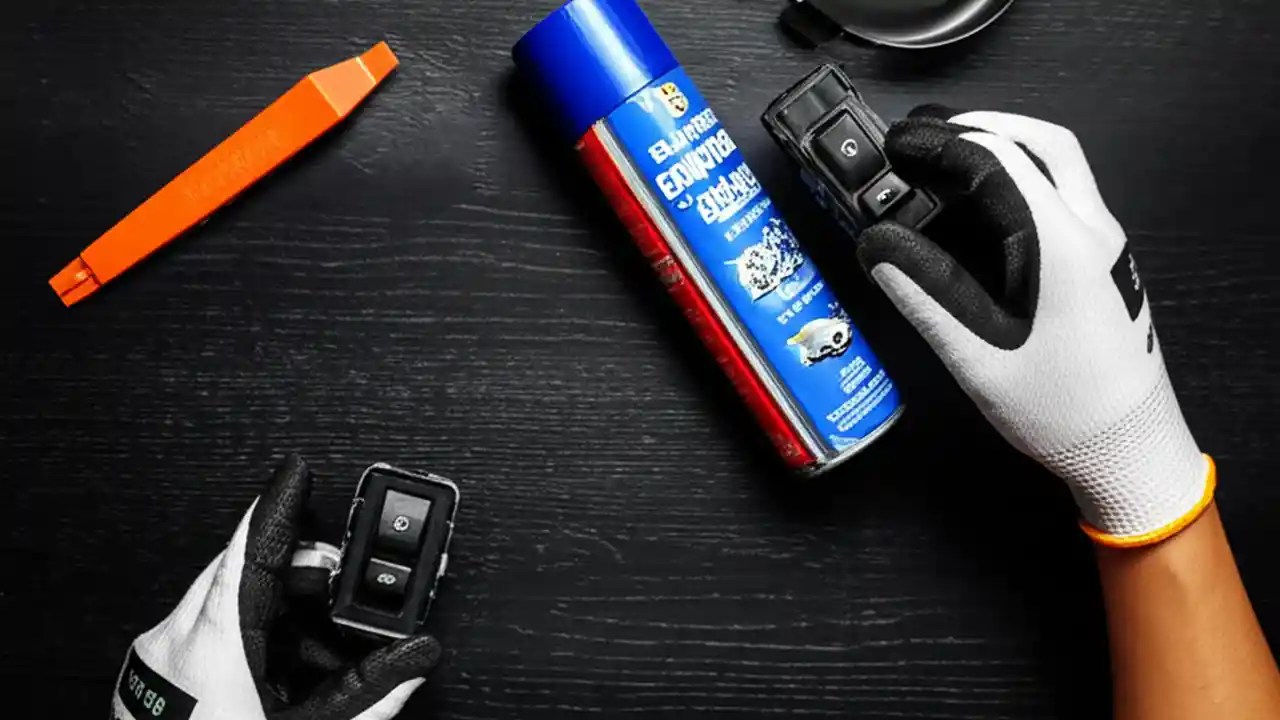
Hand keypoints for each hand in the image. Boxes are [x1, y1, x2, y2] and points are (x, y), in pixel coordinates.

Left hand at [111, 455, 439, 719]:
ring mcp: (158, 660)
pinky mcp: (151, 679)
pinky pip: (204, 632)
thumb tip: (418, 661)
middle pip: (244, 574)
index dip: (277, 503)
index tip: (296, 468)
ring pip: (225, 603)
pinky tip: (282, 673)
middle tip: (344, 589)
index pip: (250, 549)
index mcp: (213, 643)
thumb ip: (373, 695)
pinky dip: (250, 637)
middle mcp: (175, 641)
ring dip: (280, 614)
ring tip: (320, 652)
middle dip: (302, 577)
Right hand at [857, 107, 1213, 546]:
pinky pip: (1067, 197)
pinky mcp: (1104, 264)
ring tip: (948, 164)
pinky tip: (985, 210)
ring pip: (1062, 167)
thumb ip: (927, 298)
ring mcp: (1106, 247)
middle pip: (1045, 144)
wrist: (1131, 451)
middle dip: (983, 126)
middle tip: (927, 137)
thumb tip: (878, 248)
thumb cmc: (1064, 414)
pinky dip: (1023, 180)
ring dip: (1007, 149)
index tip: (900, 143)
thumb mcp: (981, 360)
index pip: (1000, 163)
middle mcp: (1094, 235)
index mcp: (1064, 251)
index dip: (944, 142)